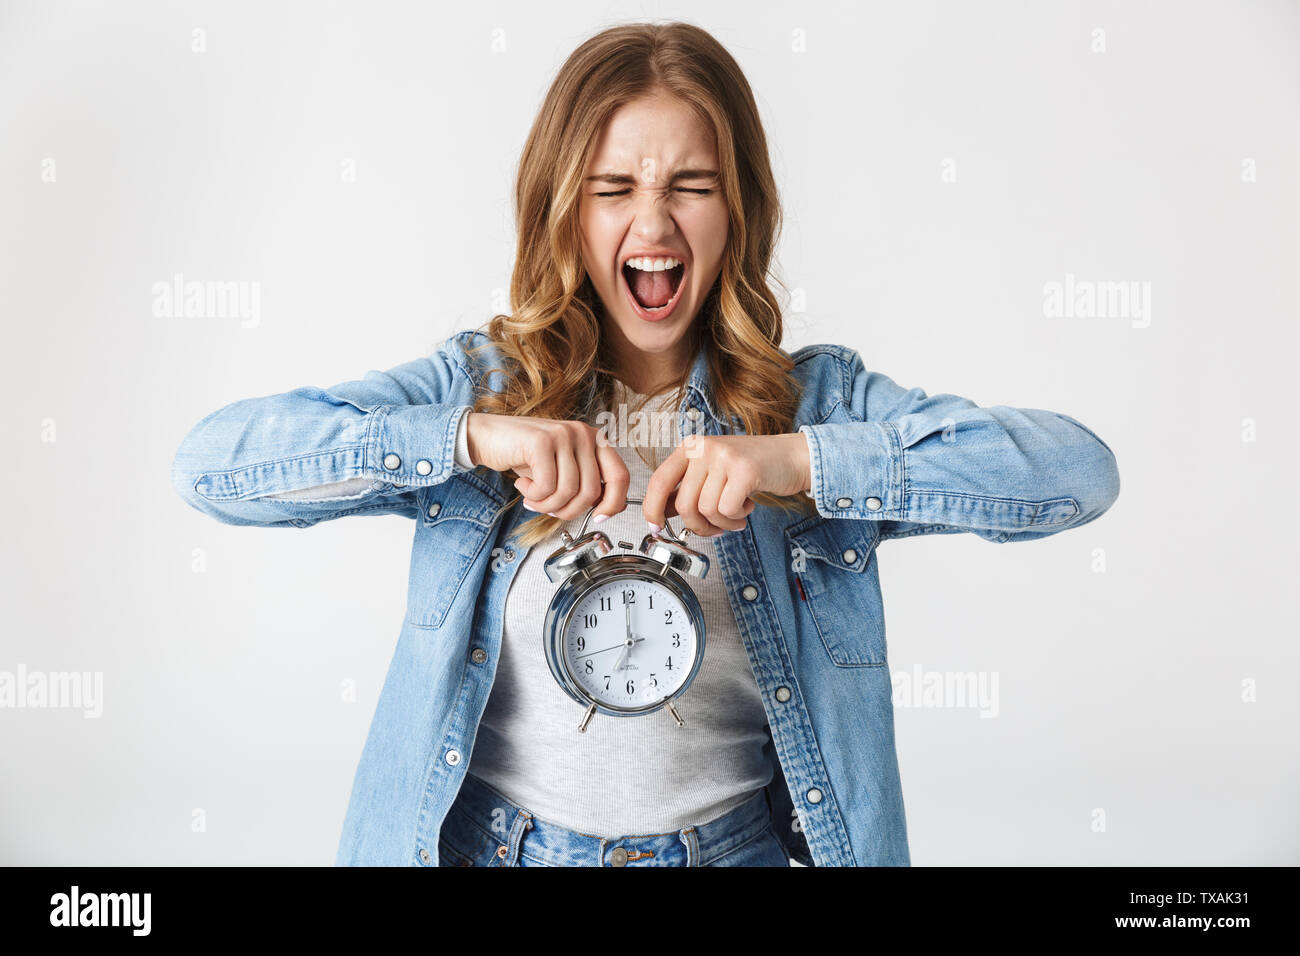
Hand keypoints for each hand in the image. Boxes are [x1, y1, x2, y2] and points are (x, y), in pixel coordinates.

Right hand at [465, 412, 630, 520]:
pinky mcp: (542, 442)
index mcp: (593, 440)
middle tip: (548, 508)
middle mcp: (582, 434)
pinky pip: (547, 487)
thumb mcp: (561, 470)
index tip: (599, 518)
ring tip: (532, 496)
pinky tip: (523, 485)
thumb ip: (584, 484)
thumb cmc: (524, 456)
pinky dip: (534, 496)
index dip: (613, 503)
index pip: (620, 476)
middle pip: (591, 492)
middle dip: (568, 511)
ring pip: (568, 492)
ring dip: (547, 505)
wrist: (488, 437)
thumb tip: (604, 510)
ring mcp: (563, 435)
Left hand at [642, 433, 810, 536]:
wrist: (791, 457)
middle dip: (698, 526)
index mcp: (691, 448)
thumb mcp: (713, 474)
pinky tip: (746, 507)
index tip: (656, 526)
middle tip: (714, 529)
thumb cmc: (752, 469)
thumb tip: (662, 514)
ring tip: (736, 515)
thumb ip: (688, 490)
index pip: (659, 480)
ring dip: (722, 523)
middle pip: (684, 504)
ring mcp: (724, 456)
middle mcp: (704, 448)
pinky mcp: (744, 469)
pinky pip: (727, 510)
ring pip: (706, 510)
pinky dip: (736, 518)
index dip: (652, 508)